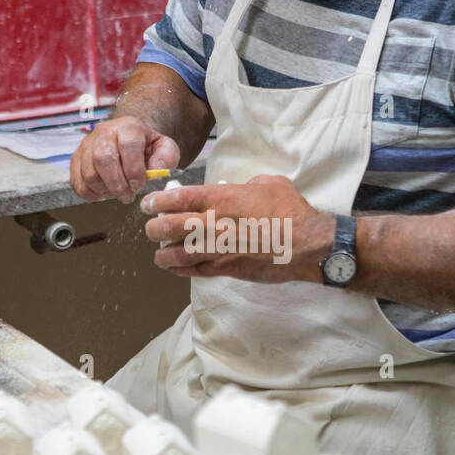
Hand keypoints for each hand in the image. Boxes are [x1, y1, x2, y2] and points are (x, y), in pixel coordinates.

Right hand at [70, 117, 179, 203]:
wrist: (128, 138)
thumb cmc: (146, 146)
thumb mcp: (164, 147)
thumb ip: (166, 158)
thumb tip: (156, 170)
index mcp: (128, 126)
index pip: (128, 146)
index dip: (134, 171)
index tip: (139, 184)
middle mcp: (104, 132)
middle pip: (103, 159)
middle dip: (117, 185)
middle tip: (128, 195)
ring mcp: (87, 145)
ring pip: (89, 174)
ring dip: (105, 191)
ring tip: (117, 192)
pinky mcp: (76, 158)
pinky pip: (77, 182)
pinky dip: (90, 194)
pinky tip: (104, 192)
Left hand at [141, 174, 334, 282]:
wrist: (305, 244)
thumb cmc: (290, 211)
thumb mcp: (268, 184)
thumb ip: (246, 185)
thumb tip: (241, 189)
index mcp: (222, 198)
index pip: (177, 199)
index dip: (157, 202)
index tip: (149, 204)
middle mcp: (214, 224)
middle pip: (169, 227)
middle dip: (154, 228)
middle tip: (151, 228)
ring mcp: (218, 249)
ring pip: (176, 254)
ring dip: (163, 254)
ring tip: (159, 253)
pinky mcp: (226, 269)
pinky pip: (194, 271)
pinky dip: (180, 269)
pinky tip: (174, 266)